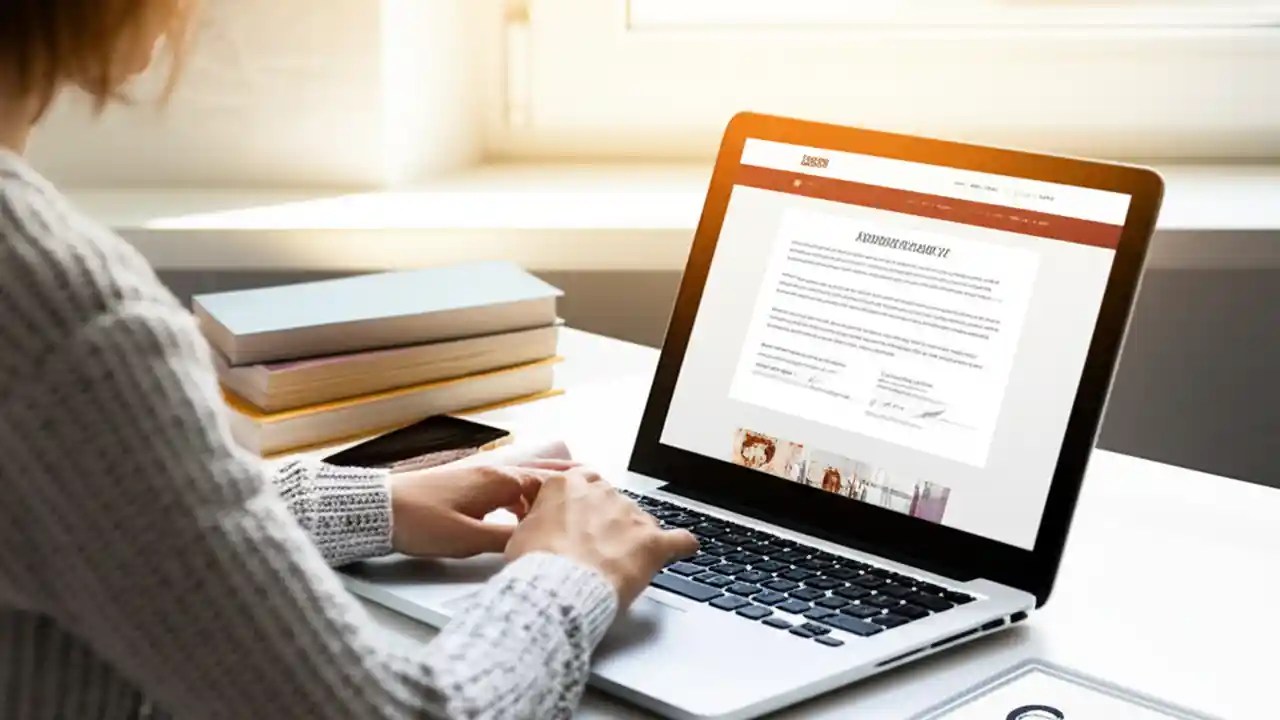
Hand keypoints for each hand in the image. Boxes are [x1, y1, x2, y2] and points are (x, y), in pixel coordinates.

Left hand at [389, 459, 576, 557]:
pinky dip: (520, 496)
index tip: (595, 495)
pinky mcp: (463, 487)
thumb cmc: (419, 521)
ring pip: (520, 481)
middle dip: (565, 478)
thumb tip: (533, 545)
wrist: (379, 509)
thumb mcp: (467, 539)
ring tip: (561, 502)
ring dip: (542, 489)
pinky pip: (503, 488)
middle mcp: (491, 473)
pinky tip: (518, 512)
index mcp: (497, 481)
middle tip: (591, 482)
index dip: (572, 489)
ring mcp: (476, 478)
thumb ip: (505, 541)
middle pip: (538, 473)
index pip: (547, 482)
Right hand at [505, 468, 698, 608]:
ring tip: (622, 565)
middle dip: (607, 523)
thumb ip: (536, 522)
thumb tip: (539, 527)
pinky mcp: (652, 541)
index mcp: (567, 485)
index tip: (580, 519)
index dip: (582, 505)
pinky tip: (685, 549)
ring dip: (634, 538)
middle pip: (613, 502)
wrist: (557, 586)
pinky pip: (679, 539)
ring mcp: (630, 515)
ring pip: (640, 520)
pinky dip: (682, 545)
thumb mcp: (520, 535)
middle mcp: (602, 492)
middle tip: (595, 549)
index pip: (582, 483)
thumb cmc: (535, 565)